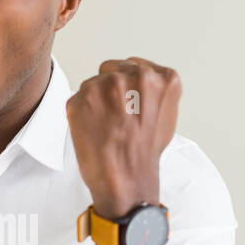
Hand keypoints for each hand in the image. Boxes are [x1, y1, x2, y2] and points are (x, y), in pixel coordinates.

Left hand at [65, 57, 179, 218]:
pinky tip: (93, 131)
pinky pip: (77, 99)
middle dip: (111, 90)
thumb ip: (153, 91)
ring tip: (106, 127)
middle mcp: (136, 75)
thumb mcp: (167, 115)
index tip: (129, 106)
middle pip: (112, 69)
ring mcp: (108, 84)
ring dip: (95, 101)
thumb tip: (139, 81)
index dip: (128, 88)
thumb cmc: (144, 153)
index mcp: (162, 78)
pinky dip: (80, 114)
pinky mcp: (82, 97)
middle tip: (116, 118)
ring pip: (93, 84)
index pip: (134, 66)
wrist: (125, 177)